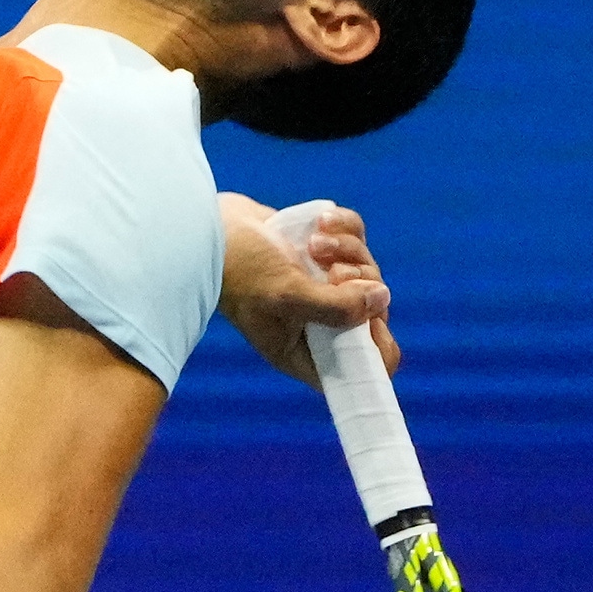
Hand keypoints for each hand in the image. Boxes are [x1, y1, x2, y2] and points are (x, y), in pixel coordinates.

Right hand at [217, 192, 400, 393]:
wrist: (210, 226)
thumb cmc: (239, 270)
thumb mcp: (286, 295)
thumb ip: (337, 307)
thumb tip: (381, 300)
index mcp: (305, 350)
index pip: (361, 367)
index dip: (376, 347)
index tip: (369, 319)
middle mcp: (316, 322)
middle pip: (373, 311)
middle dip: (360, 283)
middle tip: (332, 271)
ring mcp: (320, 285)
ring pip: (366, 269)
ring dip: (349, 250)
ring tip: (315, 242)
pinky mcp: (321, 251)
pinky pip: (356, 238)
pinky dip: (344, 227)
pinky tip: (319, 223)